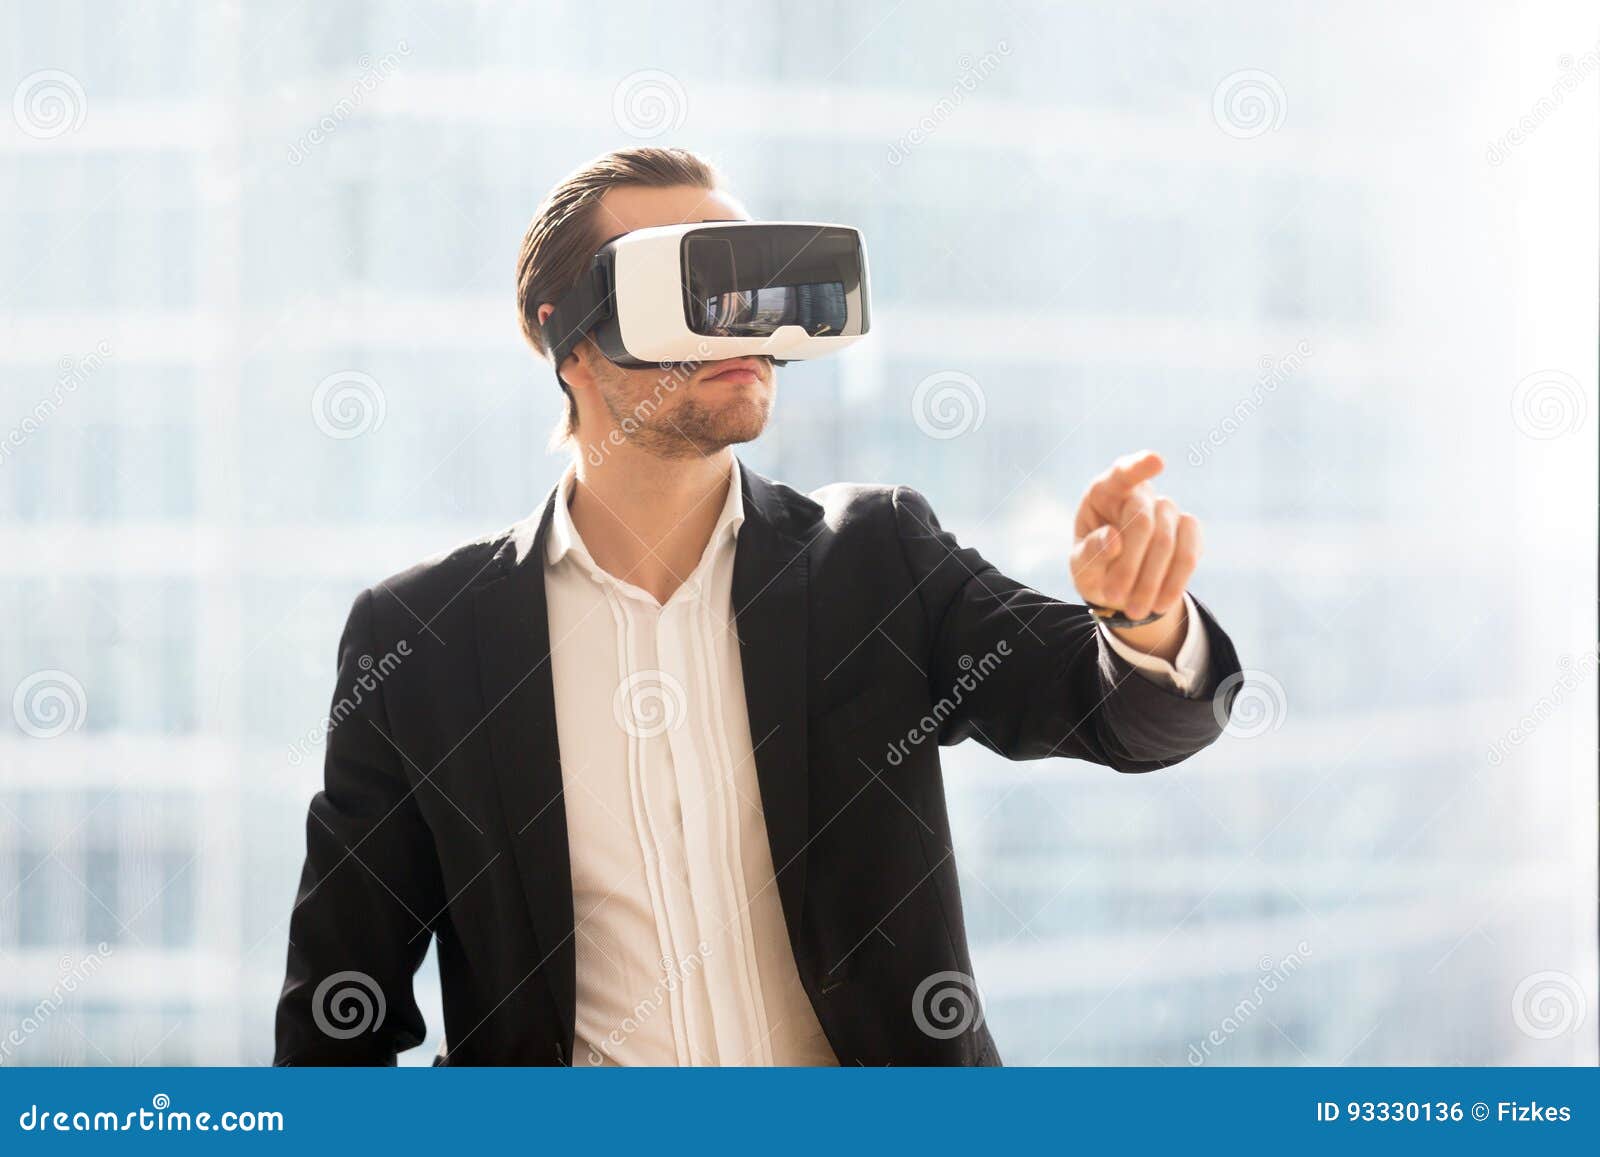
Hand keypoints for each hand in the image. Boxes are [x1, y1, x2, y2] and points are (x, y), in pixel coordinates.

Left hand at [1069, 450, 1201, 656]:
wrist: (1121, 587)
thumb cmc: (1095, 567)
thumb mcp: (1081, 565)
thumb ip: (1091, 552)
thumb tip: (1113, 538)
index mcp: (1105, 492)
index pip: (1122, 474)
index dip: (1138, 468)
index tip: (1156, 461)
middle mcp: (1139, 494)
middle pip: (1142, 520)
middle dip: (1129, 564)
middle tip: (1114, 597)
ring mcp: (1167, 509)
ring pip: (1166, 541)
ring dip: (1150, 581)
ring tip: (1133, 611)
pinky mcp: (1190, 530)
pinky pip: (1189, 554)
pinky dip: (1174, 582)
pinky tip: (1159, 603)